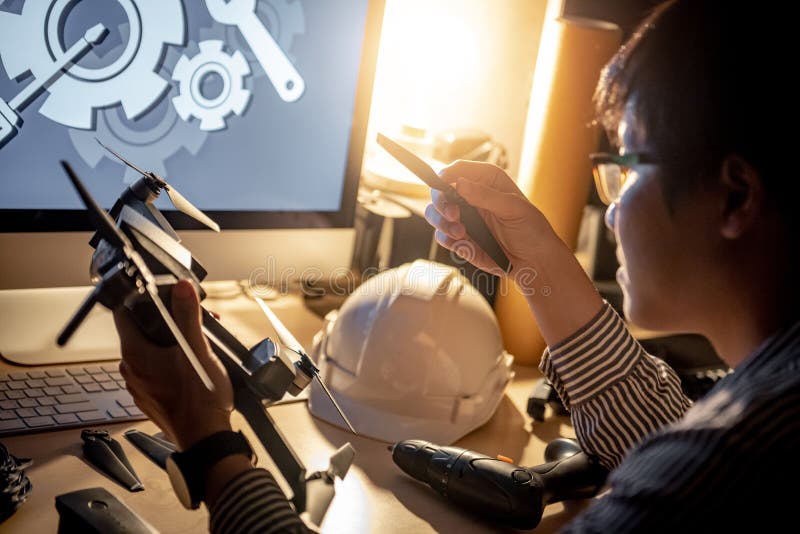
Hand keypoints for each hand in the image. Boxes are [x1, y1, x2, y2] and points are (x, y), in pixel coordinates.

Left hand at [113, 280, 233, 450]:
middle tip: (193, 321)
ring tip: (199, 344)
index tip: (162, 296)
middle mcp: (131, 370)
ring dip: (173, 342)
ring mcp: (140, 385)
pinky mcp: (151, 396)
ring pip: (151, 350)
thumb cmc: (200, 401)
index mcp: (135, 355)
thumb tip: (181, 289)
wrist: (206, 439)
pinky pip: (157, 369)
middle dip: (168, 321)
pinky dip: (172, 362)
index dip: (143, 300)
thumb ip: (188, 316)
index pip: (124, 314)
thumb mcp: (198, 350)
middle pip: (142, 331)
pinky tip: (194, 365)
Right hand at [425, 160, 558, 287]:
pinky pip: (442, 235)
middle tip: (453, 215)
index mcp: (486, 181)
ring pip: (435, 213)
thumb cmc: (531, 229)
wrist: (534, 261)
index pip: (459, 169)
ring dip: (441, 222)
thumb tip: (460, 183)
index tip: (442, 181)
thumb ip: (486, 196)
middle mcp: (470, 197)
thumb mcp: (514, 209)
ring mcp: (463, 218)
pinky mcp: (460, 239)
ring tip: (460, 232)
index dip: (447, 173)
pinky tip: (461, 242)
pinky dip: (446, 238)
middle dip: (441, 202)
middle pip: (440, 191)